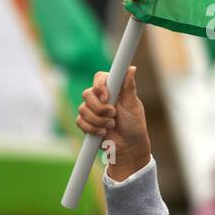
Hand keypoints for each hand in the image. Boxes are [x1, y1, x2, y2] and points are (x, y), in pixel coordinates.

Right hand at [76, 66, 150, 180]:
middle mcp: (100, 97)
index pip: (100, 78)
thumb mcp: (133, 105)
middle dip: (99, 108)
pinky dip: (92, 129)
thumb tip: (131, 68)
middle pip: (87, 93)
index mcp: (113, 89)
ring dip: (98, 120)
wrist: (128, 146)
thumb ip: (129, 87)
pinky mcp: (86, 122)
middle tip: (113, 115)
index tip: (106, 98)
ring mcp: (91, 110)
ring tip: (111, 126)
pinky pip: (80, 121)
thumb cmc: (134, 125)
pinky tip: (103, 133)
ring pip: (83, 109)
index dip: (100, 86)